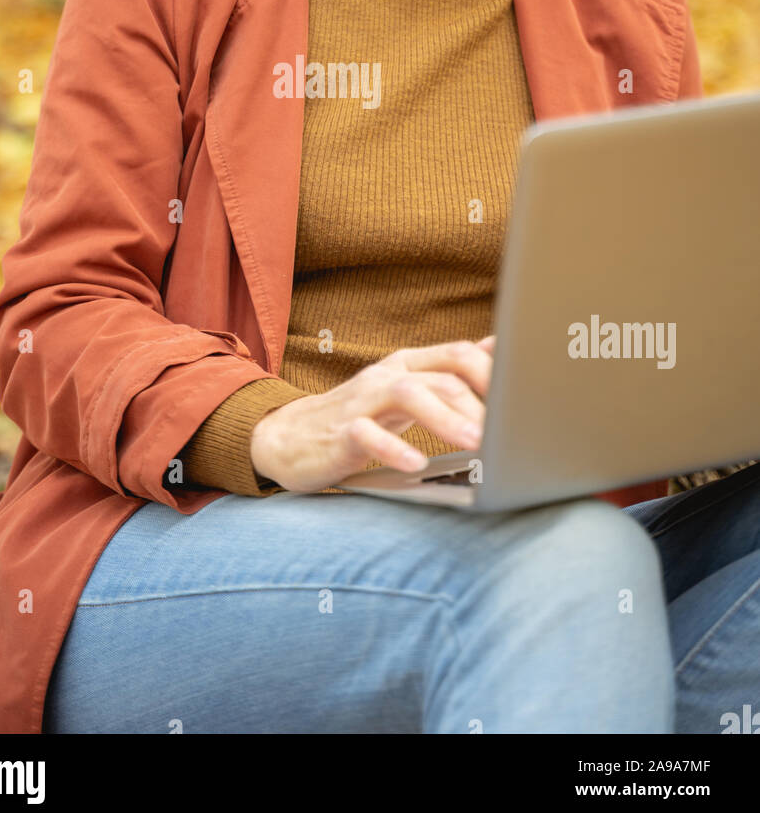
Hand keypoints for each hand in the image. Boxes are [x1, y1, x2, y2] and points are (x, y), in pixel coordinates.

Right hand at [250, 335, 494, 493]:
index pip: (458, 355)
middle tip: (509, 432)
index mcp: (407, 366)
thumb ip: (447, 371)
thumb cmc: (357, 417)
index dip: (495, 374)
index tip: (526, 400)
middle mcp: (386, 376)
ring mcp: (361, 402)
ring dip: (447, 418)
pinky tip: (416, 464)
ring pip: (408, 395)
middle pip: (440, 376)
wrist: (287, 438)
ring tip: (477, 443)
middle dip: (479, 402)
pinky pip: (367, 435)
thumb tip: (497, 348)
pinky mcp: (340, 433)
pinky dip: (394, 449)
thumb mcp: (404, 389)